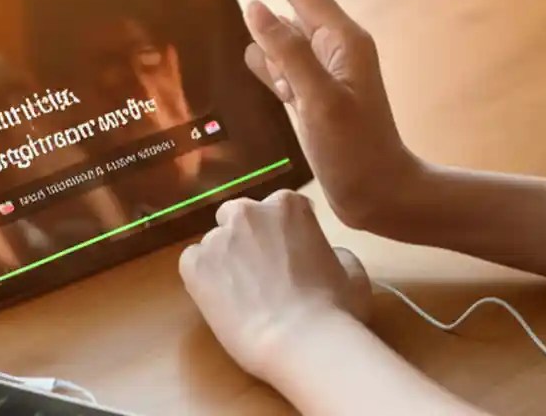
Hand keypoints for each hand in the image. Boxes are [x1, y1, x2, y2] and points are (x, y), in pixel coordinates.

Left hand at [178, 190, 372, 380]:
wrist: (301, 341)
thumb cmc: (336, 308)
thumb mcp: (352, 270)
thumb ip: (333, 250)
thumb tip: (324, 254)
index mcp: (289, 205)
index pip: (280, 208)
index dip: (284, 233)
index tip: (288, 254)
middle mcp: (249, 211)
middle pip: (240, 216)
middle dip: (248, 237)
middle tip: (262, 271)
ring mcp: (219, 236)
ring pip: (216, 243)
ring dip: (226, 261)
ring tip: (242, 295)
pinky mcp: (194, 264)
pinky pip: (193, 263)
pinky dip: (203, 279)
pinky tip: (223, 301)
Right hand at [205, 0, 422, 229]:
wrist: (382, 196)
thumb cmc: (358, 153)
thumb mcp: (321, 102)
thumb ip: (288, 53)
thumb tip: (254, 7)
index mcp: (342, 38)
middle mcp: (333, 47)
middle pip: (284, 4)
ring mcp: (324, 71)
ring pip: (279, 38)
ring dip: (257, 36)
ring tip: (235, 40)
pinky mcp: (313, 95)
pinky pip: (280, 67)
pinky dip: (263, 65)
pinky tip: (247, 67)